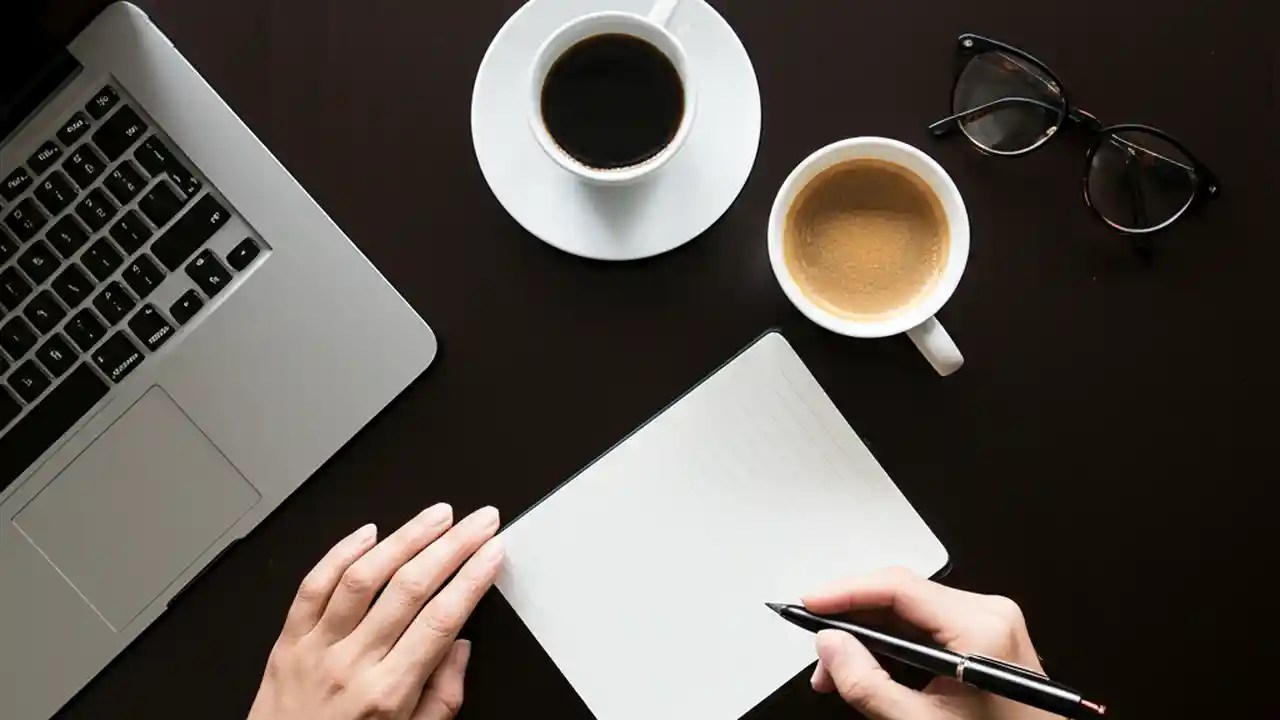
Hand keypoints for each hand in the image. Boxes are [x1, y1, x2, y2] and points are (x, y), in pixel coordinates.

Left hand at [247, 504, 504, 719]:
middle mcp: (352, 665)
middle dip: (452, 545)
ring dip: (405, 537)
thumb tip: (461, 648)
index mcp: (388, 694)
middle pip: (410, 588)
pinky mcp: (288, 641)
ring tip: (436, 516)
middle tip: (478, 521)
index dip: (472, 578)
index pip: (441, 619)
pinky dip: (340, 552)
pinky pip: (312, 585)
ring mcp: (317, 648)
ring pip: (363, 577)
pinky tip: (368, 532)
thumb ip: (442, 698)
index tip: (492, 552)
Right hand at [804, 567, 1058, 719]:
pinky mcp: (987, 637)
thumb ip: (868, 684)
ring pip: (910, 613)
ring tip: (840, 674)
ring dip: (870, 639)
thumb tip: (830, 646)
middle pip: (901, 598)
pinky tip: (872, 670)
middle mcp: (990, 613)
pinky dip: (895, 648)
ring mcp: (991, 623)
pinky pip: (927, 628)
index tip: (809, 604)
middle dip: (852, 625)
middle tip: (821, 657)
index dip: (845, 592)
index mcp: (982, 626)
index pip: (898, 587)